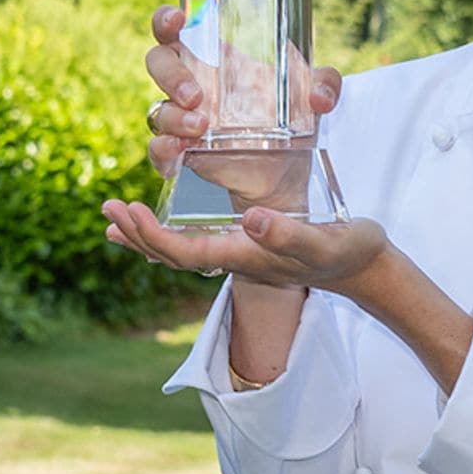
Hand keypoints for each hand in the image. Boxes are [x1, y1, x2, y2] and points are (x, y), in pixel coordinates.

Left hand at [102, 198, 394, 292]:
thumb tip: (249, 219)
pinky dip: (168, 234)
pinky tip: (158, 224)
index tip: (127, 210)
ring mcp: (241, 255)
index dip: (150, 235)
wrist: (365, 265)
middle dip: (136, 234)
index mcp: (245, 256)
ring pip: (180, 251)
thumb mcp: (322, 239)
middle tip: (107, 208)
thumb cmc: (347, 250)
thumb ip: (288, 232)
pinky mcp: (248, 246)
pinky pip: (196, 243)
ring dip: (145, 235)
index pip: (183, 251)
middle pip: (172, 255)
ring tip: (115, 218)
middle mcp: (236, 259)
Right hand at [144, 5, 343, 176]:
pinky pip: (158, 149)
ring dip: (174, 117)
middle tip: (197, 95)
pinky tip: (180, 153)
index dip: (167, 20)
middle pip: (158, 62)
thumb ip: (325, 84)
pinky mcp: (183, 151)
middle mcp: (192, 82)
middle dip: (170, 74)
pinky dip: (162, 151)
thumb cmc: (292, 119)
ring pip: (158, 109)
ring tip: (202, 127)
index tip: (177, 21)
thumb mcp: (314, 94)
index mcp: (215, 56)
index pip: (176, 28)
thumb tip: (319, 98)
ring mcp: (183, 117)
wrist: (287, 172)